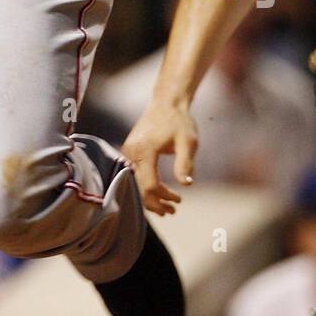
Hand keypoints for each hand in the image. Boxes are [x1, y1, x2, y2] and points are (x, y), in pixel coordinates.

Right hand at [122, 96, 197, 215]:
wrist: (166, 103)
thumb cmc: (179, 121)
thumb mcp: (188, 142)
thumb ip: (185, 163)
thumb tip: (186, 185)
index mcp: (145, 150)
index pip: (150, 185)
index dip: (164, 197)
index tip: (179, 201)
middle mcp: (131, 153)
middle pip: (139, 189)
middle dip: (155, 204)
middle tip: (172, 212)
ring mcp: (127, 153)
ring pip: (134, 184)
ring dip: (149, 198)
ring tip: (167, 209)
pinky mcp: (128, 153)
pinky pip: (133, 176)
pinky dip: (144, 188)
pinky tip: (157, 195)